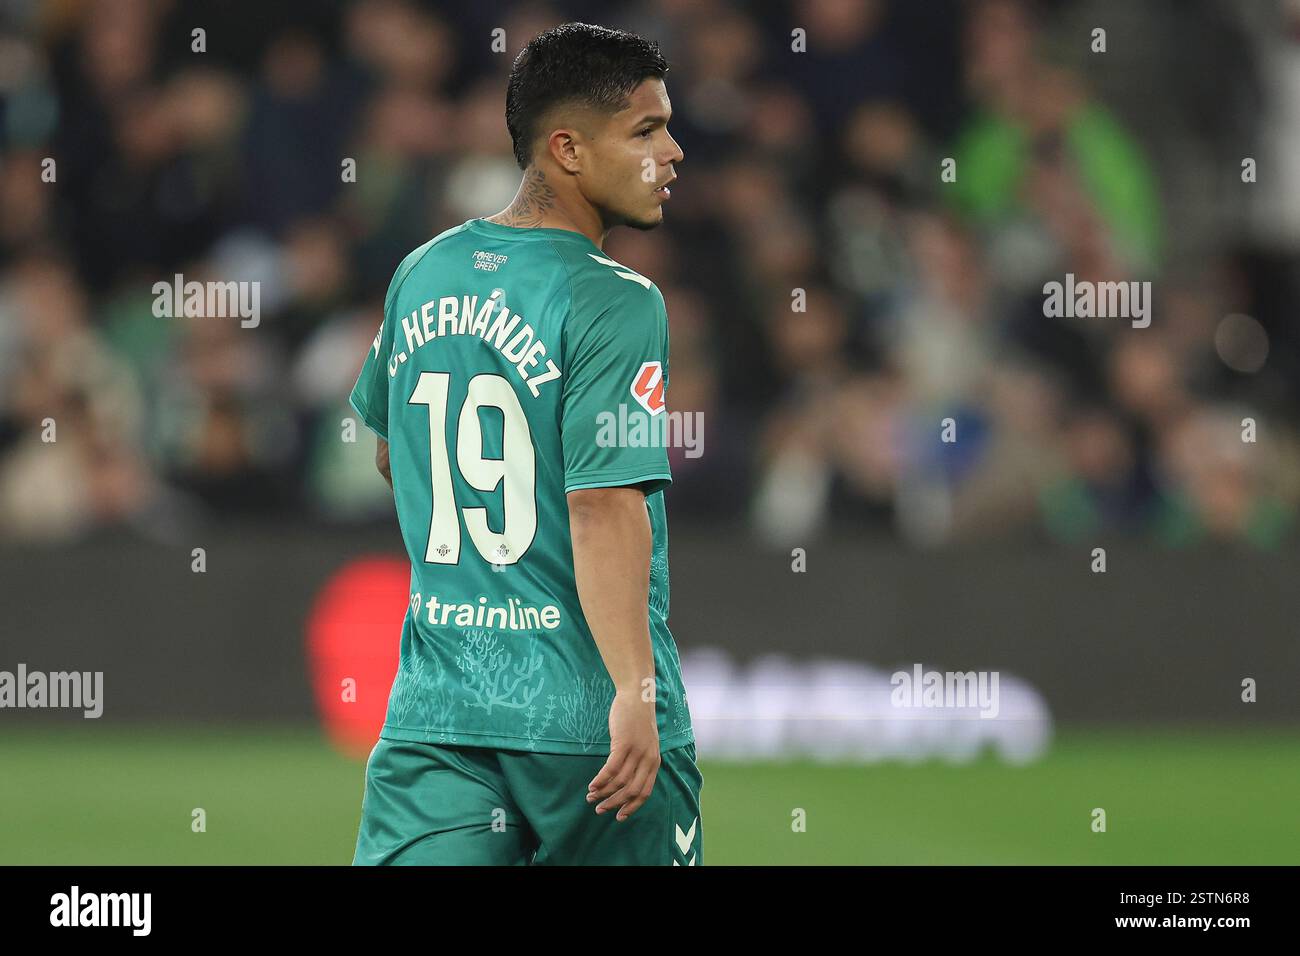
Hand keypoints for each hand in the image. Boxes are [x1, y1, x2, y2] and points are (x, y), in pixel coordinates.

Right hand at [586, 688, 659, 820]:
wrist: (637, 696)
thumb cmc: (637, 720)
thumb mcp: (645, 743)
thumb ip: (639, 761)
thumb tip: (624, 782)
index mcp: (654, 762)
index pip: (644, 792)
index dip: (631, 807)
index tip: (619, 817)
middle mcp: (648, 759)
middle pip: (631, 791)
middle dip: (614, 804)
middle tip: (599, 810)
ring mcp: (637, 752)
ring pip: (619, 782)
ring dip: (603, 792)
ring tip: (591, 797)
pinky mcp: (624, 743)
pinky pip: (611, 769)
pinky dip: (600, 780)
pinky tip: (592, 785)